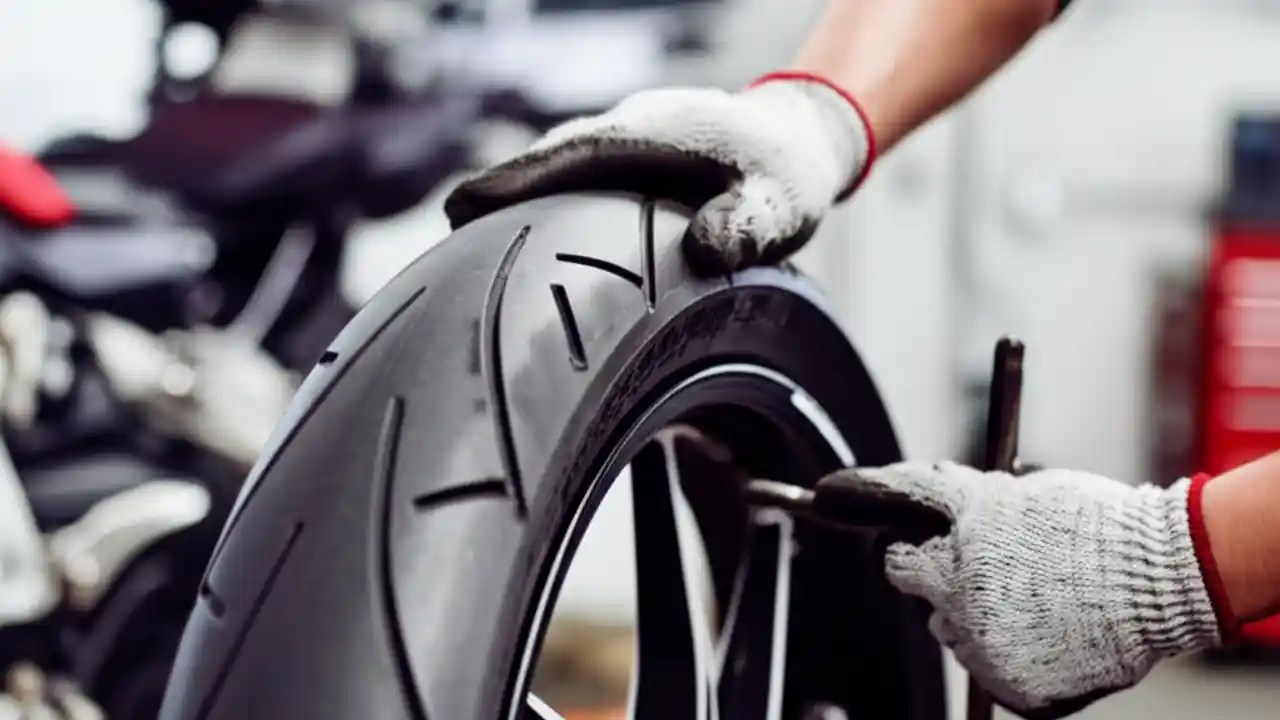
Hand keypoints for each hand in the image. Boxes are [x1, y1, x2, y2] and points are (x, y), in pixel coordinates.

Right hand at [445, 73, 872, 274]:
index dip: (516, 180)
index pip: (571, 154)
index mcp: (655, 134)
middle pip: (546, 157)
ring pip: (554, 164)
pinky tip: (521, 235)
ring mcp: (623, 139)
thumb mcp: (781, 205)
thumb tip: (707, 248)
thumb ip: (748, 224)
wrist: (797, 139)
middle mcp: (628, 129)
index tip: (463, 207)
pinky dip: (539, 195)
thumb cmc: (786, 175)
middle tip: (448, 236)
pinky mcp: (623, 155)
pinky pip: (570, 172)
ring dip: (515, 194)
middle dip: (498, 191)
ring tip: (466, 242)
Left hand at [829, 462, 1226, 717]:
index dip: (866, 493)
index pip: (900, 498)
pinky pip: (982, 666)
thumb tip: (937, 498)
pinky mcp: (1003, 678)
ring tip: (1028, 602)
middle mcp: (961, 578)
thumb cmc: (1104, 529)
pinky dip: (1000, 653)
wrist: (1160, 580)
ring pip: (943, 625)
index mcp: (969, 520)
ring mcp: (979, 633)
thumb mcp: (1029, 493)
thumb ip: (975, 501)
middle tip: (966, 567)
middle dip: (923, 566)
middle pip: (904, 572)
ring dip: (966, 613)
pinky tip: (1041, 635)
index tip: (830, 491)